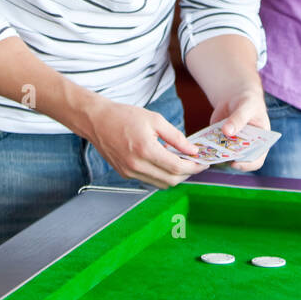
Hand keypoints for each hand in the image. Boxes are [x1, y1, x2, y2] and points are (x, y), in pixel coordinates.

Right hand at [81, 98, 208, 188]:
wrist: (97, 121)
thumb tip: (192, 150)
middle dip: (187, 173)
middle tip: (195, 163)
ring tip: (180, 161)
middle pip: (170, 180)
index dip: (193, 167)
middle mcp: (136, 165)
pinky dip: (161, 174)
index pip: (176, 167)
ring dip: (174, 176)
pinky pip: (149, 180)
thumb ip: (176, 137)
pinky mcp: (124, 174)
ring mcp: (129, 172)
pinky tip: (164, 161)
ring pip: (160, 184)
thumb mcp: (155, 120)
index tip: (203, 163)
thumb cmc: (124, 116)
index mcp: (145, 150)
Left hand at [211, 87, 271, 171]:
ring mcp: (233, 145)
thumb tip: (227, 131)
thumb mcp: (246, 107)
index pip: (257, 160)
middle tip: (218, 157)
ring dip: (216, 155)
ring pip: (225, 156)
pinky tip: (201, 144)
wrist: (236, 97)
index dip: (247, 165)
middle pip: (239, 160)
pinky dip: (208, 148)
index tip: (235, 163)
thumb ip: (238, 119)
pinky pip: (214, 148)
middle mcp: (247, 147)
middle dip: (228, 159)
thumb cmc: (248, 102)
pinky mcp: (220, 142)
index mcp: (260, 142)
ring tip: (208, 152)